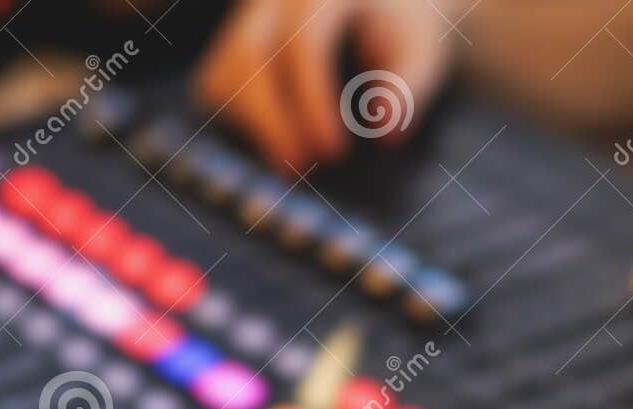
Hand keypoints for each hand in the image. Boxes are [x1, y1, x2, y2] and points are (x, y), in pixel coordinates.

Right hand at [193, 0, 460, 171]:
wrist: (375, 3)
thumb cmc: (397, 26)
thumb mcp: (418, 46)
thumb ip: (406, 85)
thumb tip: (386, 130)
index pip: (302, 43)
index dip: (311, 102)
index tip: (331, 152)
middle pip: (247, 56)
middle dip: (269, 120)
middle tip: (299, 168)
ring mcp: (245, 18)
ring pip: (221, 73)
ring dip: (251, 124)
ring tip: (293, 160)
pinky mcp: (229, 44)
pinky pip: (215, 88)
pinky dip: (239, 122)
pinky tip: (277, 140)